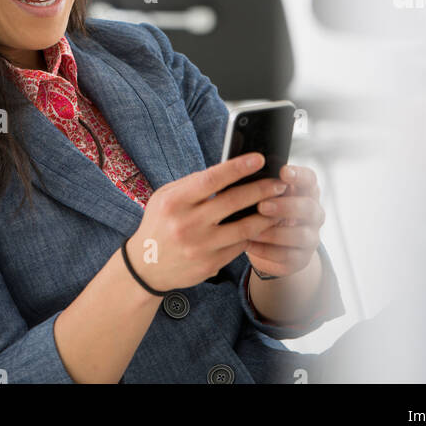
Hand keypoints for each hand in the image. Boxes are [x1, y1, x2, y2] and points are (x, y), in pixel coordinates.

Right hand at [125, 153, 295, 292]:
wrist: (146, 266)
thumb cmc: (159, 223)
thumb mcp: (166, 196)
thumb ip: (193, 183)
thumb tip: (229, 170)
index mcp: (175, 201)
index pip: (212, 179)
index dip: (238, 167)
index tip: (258, 159)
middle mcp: (187, 224)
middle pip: (233, 202)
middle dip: (261, 190)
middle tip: (279, 183)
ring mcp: (200, 247)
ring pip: (243, 228)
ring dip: (266, 215)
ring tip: (279, 205)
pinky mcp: (209, 265)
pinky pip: (239, 246)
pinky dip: (253, 234)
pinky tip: (263, 225)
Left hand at [245, 164, 325, 278]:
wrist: (273, 247)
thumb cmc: (266, 210)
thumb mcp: (266, 195)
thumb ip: (263, 185)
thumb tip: (242, 169)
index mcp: (307, 192)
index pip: (310, 179)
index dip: (299, 175)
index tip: (283, 172)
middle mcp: (314, 214)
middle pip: (308, 207)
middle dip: (285, 206)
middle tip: (262, 206)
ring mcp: (311, 237)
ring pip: (300, 235)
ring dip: (274, 232)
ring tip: (250, 230)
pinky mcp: (302, 259)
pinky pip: (288, 256)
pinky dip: (266, 250)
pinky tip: (249, 244)